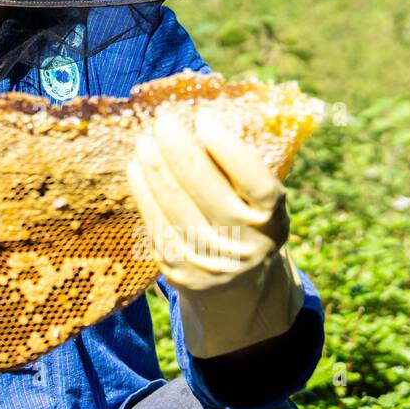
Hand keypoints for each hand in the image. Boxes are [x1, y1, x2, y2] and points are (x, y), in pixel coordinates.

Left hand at [126, 108, 305, 358]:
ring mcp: (210, 260)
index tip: (203, 120)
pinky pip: (156, 223)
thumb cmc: (245, 222)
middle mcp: (245, 244)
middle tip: (163, 121)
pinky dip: (143, 191)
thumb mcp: (257, 202)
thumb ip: (236, 171)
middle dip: (180, 150)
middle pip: (208, 191)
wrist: (239, 288)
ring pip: (175, 206)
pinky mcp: (179, 271)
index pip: (255, 183)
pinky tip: (137, 167)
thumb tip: (194, 123)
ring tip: (144, 139)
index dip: (229, 149)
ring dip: (155, 167)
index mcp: (272, 221)